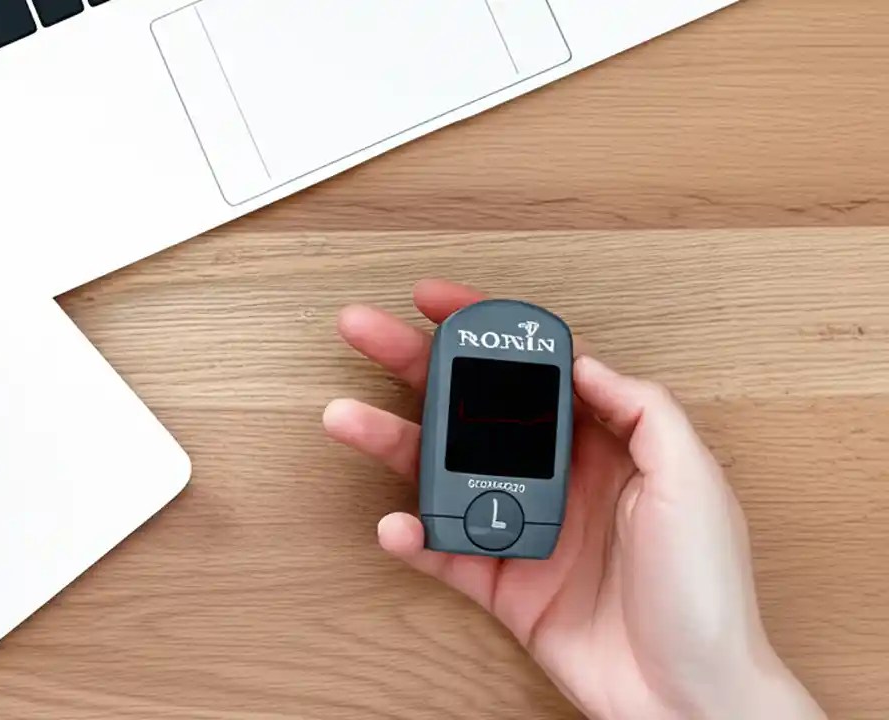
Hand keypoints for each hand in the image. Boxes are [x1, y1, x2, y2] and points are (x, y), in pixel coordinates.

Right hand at [324, 280, 824, 719]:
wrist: (689, 698)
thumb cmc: (706, 595)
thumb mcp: (692, 480)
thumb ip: (641, 410)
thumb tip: (584, 361)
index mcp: (606, 446)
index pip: (532, 371)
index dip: (485, 332)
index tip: (442, 305)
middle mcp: (558, 480)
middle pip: (472, 408)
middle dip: (415, 367)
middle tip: (367, 332)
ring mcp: (524, 530)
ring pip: (444, 473)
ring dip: (393, 443)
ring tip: (348, 419)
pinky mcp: (503, 585)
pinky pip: (443, 551)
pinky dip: (412, 537)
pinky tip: (395, 524)